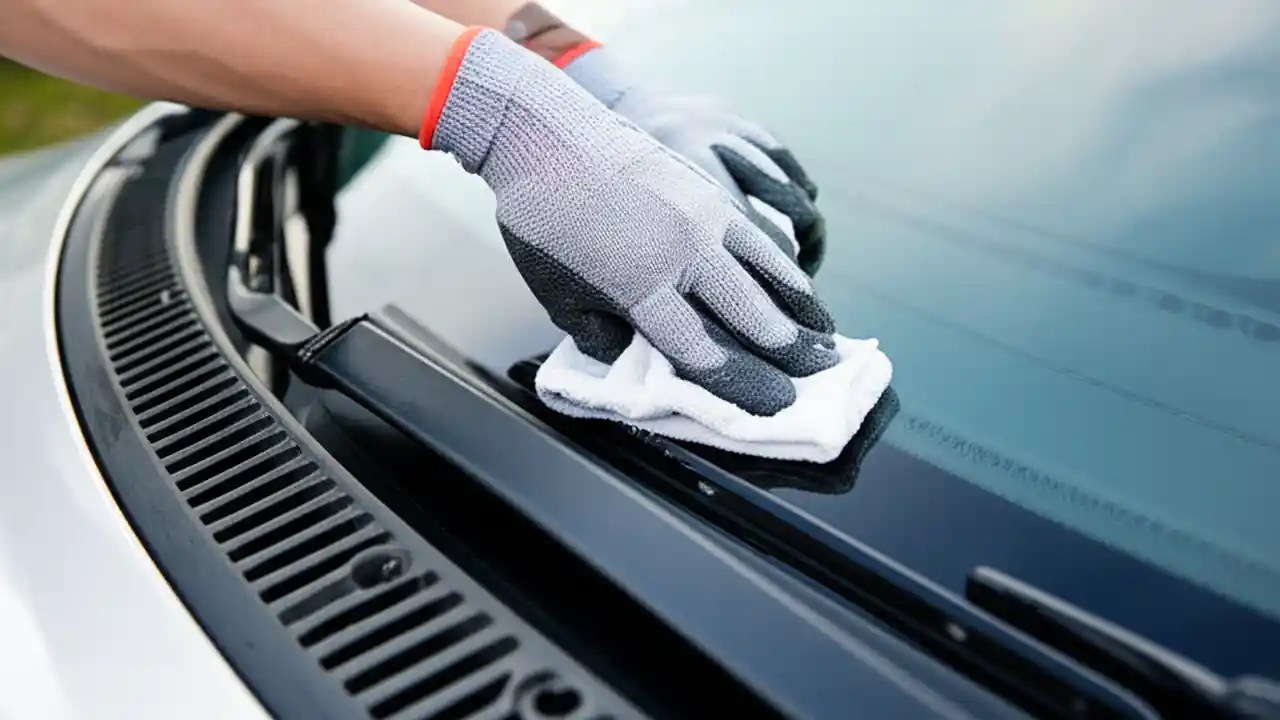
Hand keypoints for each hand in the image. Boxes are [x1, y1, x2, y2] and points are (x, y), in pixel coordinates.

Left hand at [423, 29, 837, 414]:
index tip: (775, 404)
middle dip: (790, 349)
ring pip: (766, 268)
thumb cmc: (541, 221)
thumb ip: (602, 334)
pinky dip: (781, 263)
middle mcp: (682, 251)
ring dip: (800, 304)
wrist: (543, 133)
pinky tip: (795, 277)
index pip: (704, 351)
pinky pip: (755, 233)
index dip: (744, 384)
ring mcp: (700, 214)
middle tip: (823, 373)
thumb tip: (639, 354)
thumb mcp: (557, 295)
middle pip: (751, 312)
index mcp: (641, 286)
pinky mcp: (705, 186)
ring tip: (827, 330)